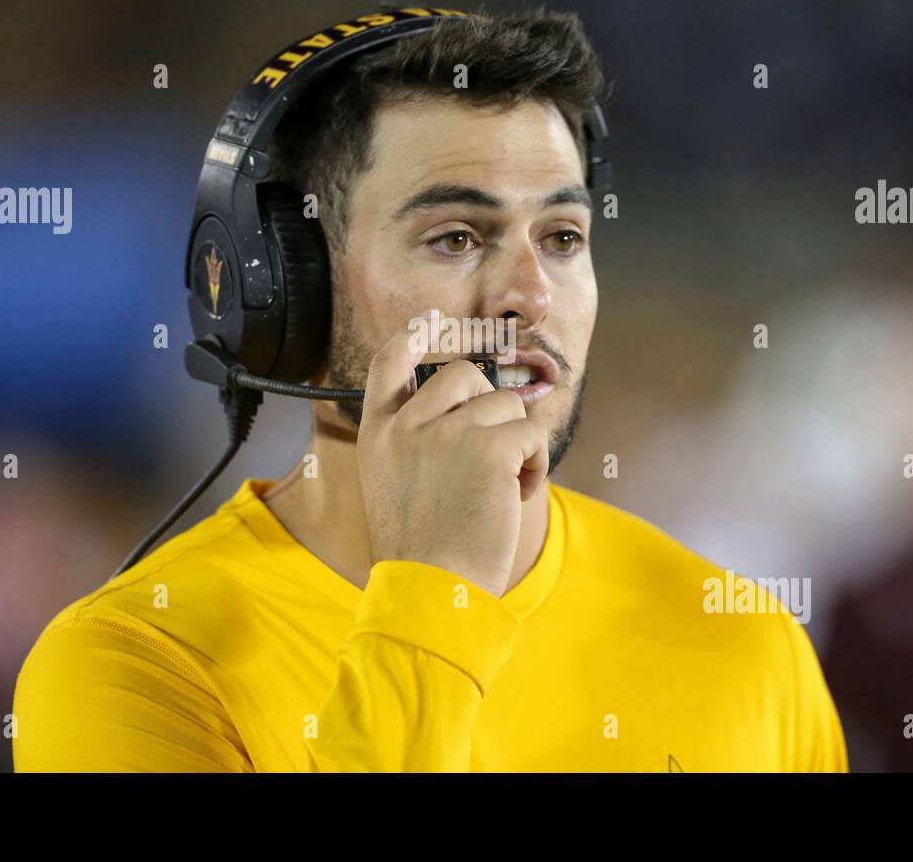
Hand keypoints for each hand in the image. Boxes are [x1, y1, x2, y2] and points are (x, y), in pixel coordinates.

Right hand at [356, 318, 548, 597]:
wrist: (432, 591)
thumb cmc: (422, 553)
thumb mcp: (395, 486)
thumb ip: (419, 442)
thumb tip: (479, 407)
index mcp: (378, 433)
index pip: (390, 361)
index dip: (415, 335)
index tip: (433, 321)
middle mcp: (409, 423)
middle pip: (466, 374)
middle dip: (490, 406)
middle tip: (491, 454)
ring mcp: (448, 431)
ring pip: (506, 405)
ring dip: (515, 443)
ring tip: (499, 490)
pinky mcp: (489, 446)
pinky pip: (530, 434)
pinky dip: (533, 466)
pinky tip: (514, 497)